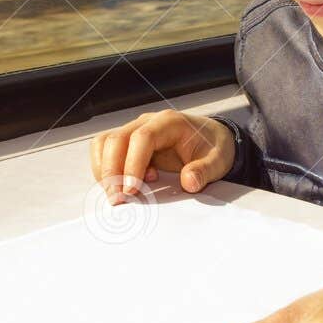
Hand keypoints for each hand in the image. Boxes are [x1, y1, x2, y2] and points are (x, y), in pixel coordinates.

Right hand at [88, 110, 235, 202]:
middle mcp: (148, 122)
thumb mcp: (217, 161)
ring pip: (105, 143)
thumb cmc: (213, 148)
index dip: (133, 164)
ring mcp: (135, 130)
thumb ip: (204, 171)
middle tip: (117, 199)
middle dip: (112, 171)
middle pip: (117, 139)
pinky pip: (106, 150)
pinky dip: (105, 169)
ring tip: (117, 194)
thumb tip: (189, 182)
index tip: (131, 190)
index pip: (142, 138)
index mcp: (170, 123)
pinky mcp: (128, 142)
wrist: (211, 139)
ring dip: (104, 170)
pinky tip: (121, 185)